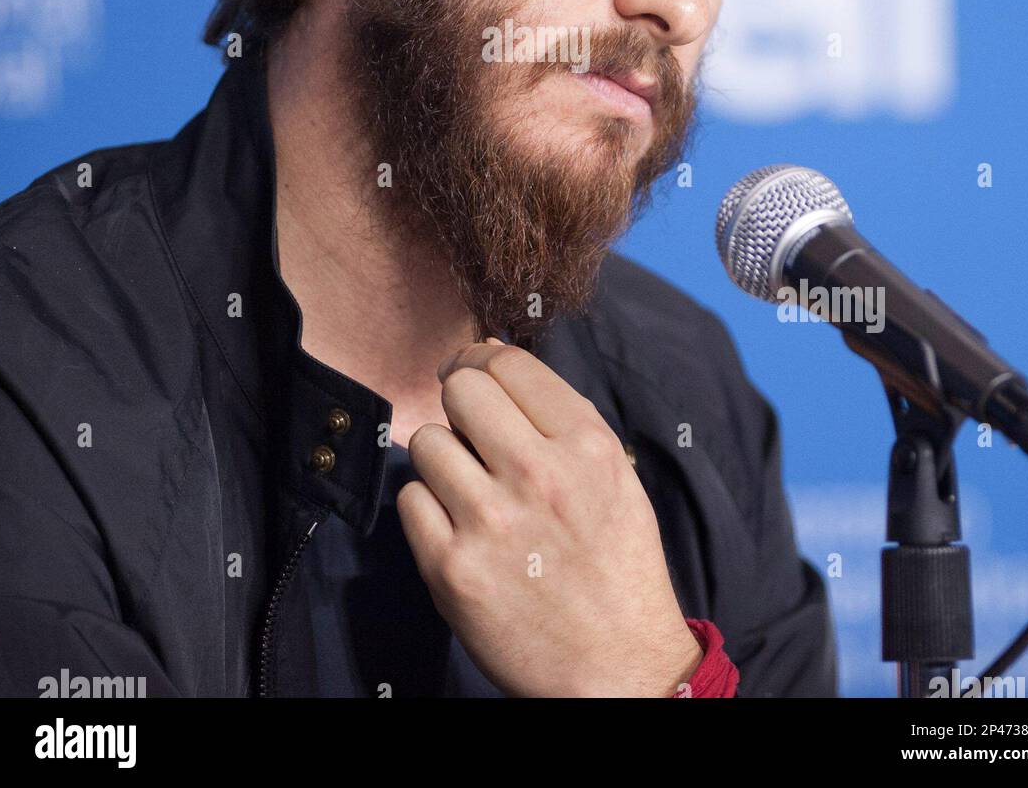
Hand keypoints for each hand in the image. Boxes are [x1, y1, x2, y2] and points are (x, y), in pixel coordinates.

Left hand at [395, 340, 703, 696]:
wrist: (617, 669)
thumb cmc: (614, 565)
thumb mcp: (612, 474)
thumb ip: (556, 417)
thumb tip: (487, 358)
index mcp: (586, 446)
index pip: (508, 363)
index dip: (483, 362)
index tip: (475, 376)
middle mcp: (539, 475)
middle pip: (461, 390)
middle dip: (460, 404)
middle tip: (469, 430)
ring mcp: (491, 522)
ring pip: (428, 442)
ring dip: (444, 461)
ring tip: (472, 492)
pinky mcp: (451, 569)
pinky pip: (410, 499)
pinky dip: (427, 511)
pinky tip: (459, 529)